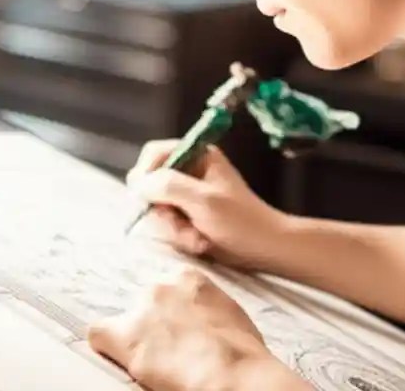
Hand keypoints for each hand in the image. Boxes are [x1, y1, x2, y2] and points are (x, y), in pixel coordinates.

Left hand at [87, 267, 304, 390]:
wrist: (232, 375)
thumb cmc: (242, 355)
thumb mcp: (232, 316)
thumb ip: (208, 309)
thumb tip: (205, 322)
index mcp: (189, 279)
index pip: (170, 290)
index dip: (172, 314)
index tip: (178, 330)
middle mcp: (161, 288)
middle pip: (146, 304)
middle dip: (153, 325)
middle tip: (168, 351)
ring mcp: (141, 311)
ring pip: (123, 321)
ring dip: (133, 339)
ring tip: (152, 363)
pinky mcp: (124, 336)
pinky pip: (99, 335)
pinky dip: (107, 347)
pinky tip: (120, 360)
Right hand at [127, 140, 290, 269]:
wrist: (265, 249)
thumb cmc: (241, 222)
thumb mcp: (204, 201)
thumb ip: (169, 186)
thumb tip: (138, 184)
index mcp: (196, 155)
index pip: (153, 154)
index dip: (145, 175)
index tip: (145, 198)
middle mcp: (188, 171)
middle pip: (150, 185)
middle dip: (163, 212)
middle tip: (181, 226)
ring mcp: (186, 195)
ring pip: (156, 209)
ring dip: (173, 229)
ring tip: (196, 239)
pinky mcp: (187, 216)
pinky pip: (167, 225)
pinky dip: (179, 237)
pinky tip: (199, 243)